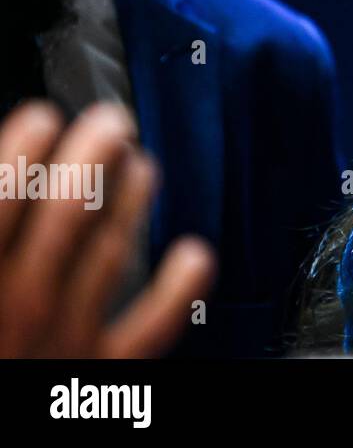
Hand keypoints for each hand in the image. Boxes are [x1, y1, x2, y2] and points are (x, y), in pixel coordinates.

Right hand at [0, 100, 215, 356]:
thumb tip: (0, 189)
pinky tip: (195, 253)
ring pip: (110, 250)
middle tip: (112, 122)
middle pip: (66, 209)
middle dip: (94, 155)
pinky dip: (177, 288)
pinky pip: (150, 327)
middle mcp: (17, 303)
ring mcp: (62, 339)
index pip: (1, 194)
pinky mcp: (99, 375)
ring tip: (143, 166)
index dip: (24, 148)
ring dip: (131, 201)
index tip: (42, 116)